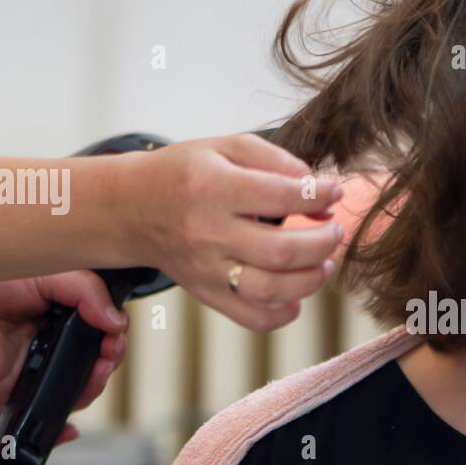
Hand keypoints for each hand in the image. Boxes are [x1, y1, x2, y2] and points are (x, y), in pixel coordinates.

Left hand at [0, 272, 128, 445]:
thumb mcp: (52, 274)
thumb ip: (88, 293)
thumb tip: (117, 324)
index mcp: (65, 316)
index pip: (102, 335)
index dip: (114, 341)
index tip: (113, 340)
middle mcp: (51, 343)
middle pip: (93, 367)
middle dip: (107, 366)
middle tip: (106, 358)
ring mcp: (32, 366)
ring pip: (72, 391)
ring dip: (89, 390)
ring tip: (92, 377)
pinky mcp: (10, 386)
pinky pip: (33, 413)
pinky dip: (54, 430)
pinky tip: (68, 430)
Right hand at [112, 133, 347, 330]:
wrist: (130, 209)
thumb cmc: (185, 174)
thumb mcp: (225, 147)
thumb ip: (277, 161)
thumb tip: (320, 190)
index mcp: (212, 188)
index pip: (280, 196)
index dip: (319, 195)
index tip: (334, 192)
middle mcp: (208, 232)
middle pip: (281, 250)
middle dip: (323, 242)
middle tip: (334, 231)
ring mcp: (206, 269)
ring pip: (272, 289)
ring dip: (312, 278)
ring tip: (324, 262)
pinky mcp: (207, 294)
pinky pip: (254, 317)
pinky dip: (286, 311)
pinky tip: (297, 292)